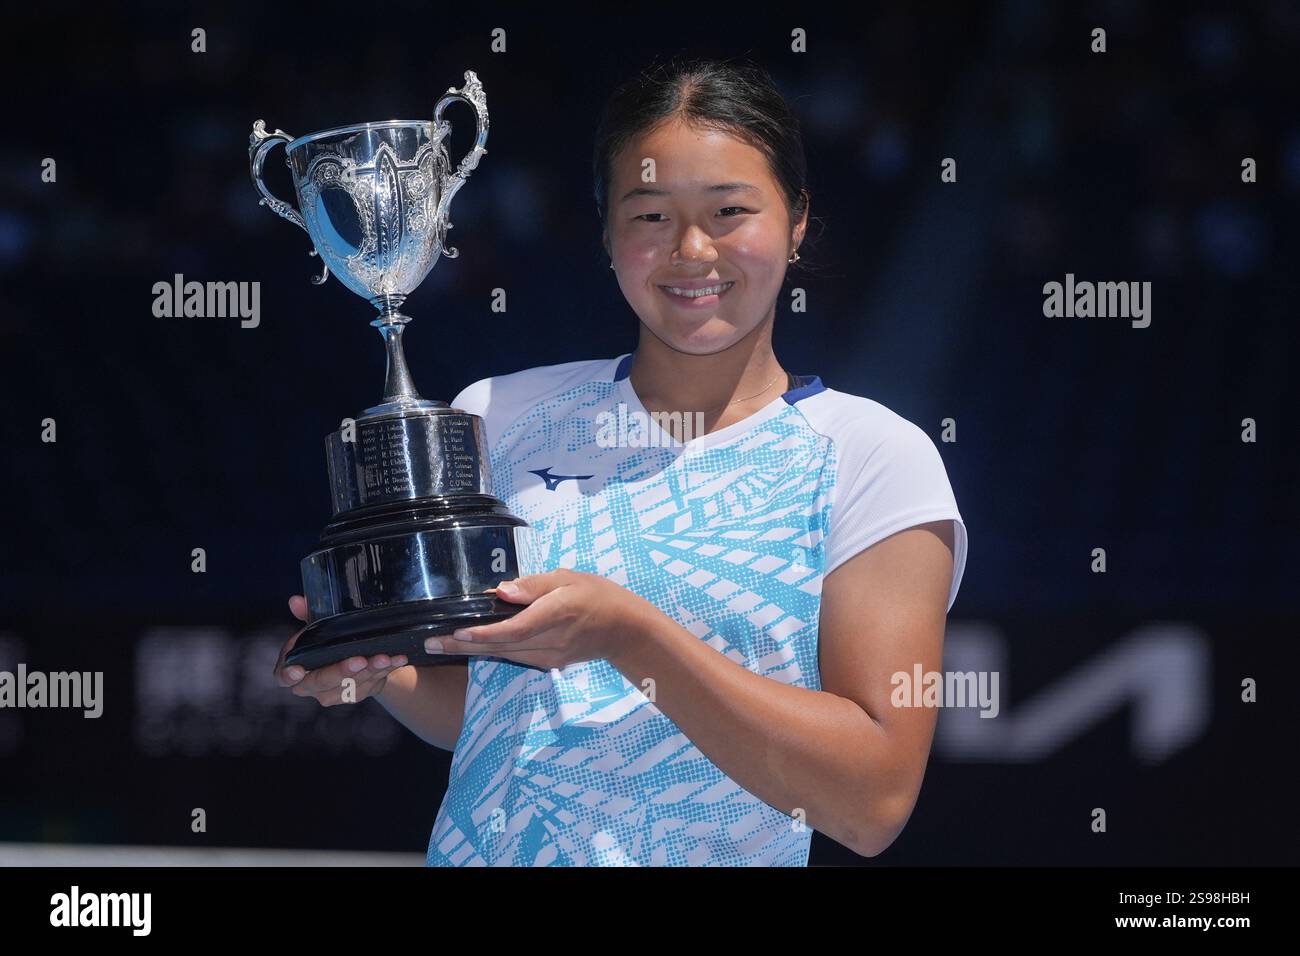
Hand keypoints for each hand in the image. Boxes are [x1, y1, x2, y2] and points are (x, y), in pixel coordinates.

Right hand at [273, 595, 409, 705]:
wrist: (357, 655)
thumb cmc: (330, 640)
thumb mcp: (320, 625)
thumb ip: (308, 613)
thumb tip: (296, 600)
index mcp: (295, 667)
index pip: (284, 677)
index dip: (288, 675)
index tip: (298, 670)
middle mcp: (311, 686)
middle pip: (321, 681)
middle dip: (341, 671)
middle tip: (359, 660)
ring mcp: (334, 694)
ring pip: (351, 684)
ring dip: (370, 670)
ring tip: (385, 657)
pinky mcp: (355, 695)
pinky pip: (370, 685)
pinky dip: (385, 671)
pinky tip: (396, 659)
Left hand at [425, 569, 653, 669]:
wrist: (624, 630)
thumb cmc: (596, 594)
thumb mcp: (569, 577)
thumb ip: (534, 584)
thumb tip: (501, 591)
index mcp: (557, 614)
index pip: (515, 629)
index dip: (484, 633)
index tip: (456, 631)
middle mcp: (551, 641)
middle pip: (501, 647)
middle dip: (463, 646)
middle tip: (429, 643)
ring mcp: (549, 657)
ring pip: (504, 655)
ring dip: (470, 651)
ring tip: (438, 645)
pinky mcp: (547, 663)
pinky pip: (514, 657)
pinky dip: (489, 651)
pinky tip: (467, 647)